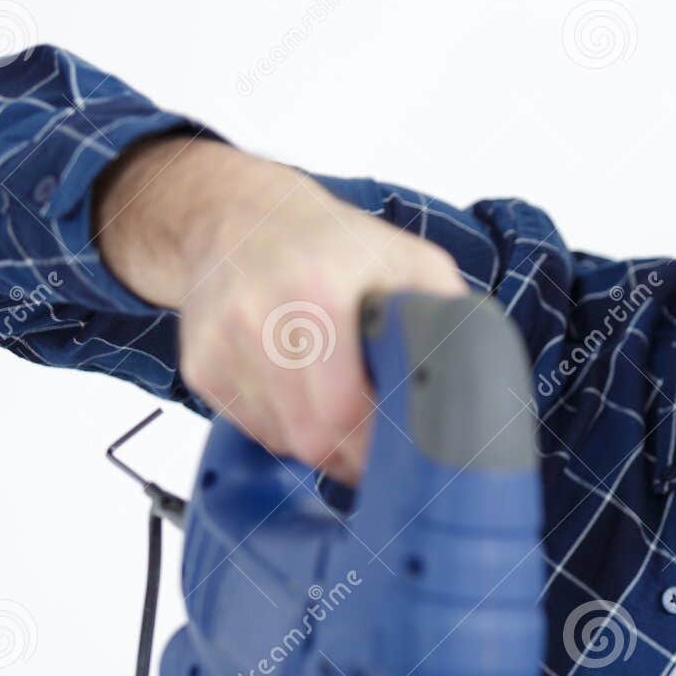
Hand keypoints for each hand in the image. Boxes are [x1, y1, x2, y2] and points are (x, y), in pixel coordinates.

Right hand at [95, 135, 466, 479]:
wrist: (242, 219)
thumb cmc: (337, 247)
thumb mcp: (411, 262)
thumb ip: (449, 318)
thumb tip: (475, 384)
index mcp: (318, 291)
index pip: (346, 410)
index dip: (380, 444)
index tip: (403, 454)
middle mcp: (259, 316)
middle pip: (313, 436)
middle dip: (355, 456)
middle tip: (380, 453)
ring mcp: (222, 343)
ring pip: (283, 440)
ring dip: (320, 442)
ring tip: (342, 407)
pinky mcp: (200, 366)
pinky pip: (253, 429)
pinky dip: (284, 426)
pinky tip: (301, 391)